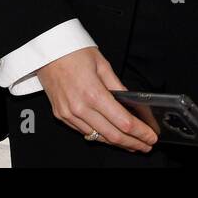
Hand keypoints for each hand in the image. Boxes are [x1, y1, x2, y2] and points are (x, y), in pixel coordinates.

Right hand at [35, 47, 156, 152]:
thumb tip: (131, 102)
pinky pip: (84, 132)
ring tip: (132, 143)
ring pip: (98, 137)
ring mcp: (68, 114)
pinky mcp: (61, 116)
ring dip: (117, 142)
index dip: (140, 132)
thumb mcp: (102, 64)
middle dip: (133, 143)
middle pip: (112, 135)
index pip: (123, 122)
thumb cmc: (73, 52)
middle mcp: (80, 108)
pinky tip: (111, 135)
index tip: (151, 137)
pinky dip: (100, 136)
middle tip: (146, 145)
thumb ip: (117, 86)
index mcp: (93, 94)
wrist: (47, 51)